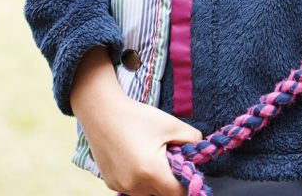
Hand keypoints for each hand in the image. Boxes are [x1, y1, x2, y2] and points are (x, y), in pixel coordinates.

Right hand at [71, 47, 201, 195]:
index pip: (177, 193)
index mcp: (151, 171)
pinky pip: (133, 189)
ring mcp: (120, 186)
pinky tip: (139, 160)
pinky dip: (140, 180)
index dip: (186, 182)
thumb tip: (200, 151)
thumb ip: (193, 140)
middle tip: (170, 159)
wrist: (101, 113)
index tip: (187, 168)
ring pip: (147, 194)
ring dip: (155, 183)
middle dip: (170, 182)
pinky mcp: (110, 183)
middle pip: (161, 194)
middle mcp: (133, 185)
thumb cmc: (137, 118)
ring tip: (153, 158)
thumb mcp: (171, 124)